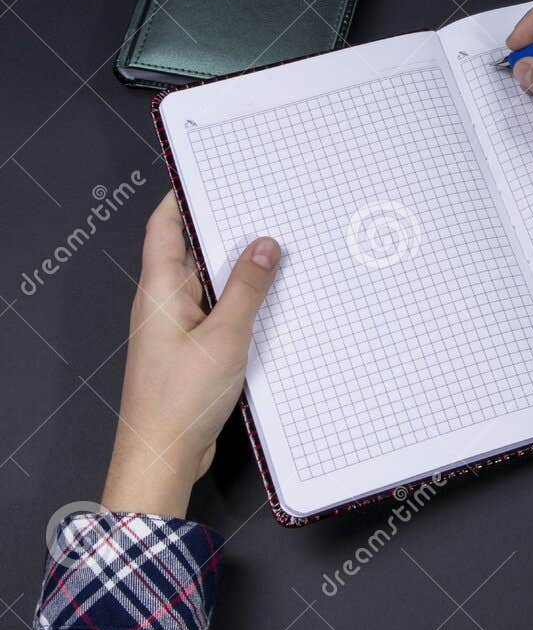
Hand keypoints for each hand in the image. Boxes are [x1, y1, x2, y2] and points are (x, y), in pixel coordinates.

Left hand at [102, 193, 280, 518]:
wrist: (161, 457)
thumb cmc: (179, 401)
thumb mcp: (225, 337)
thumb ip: (247, 288)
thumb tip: (264, 244)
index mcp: (159, 288)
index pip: (165, 225)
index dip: (185, 195)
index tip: (214, 172)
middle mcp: (163, 302)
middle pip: (190, 250)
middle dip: (224, 229)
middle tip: (263, 206)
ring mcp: (175, 327)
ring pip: (207, 283)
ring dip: (236, 270)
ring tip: (275, 249)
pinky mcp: (189, 351)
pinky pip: (215, 313)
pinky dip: (238, 303)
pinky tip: (267, 302)